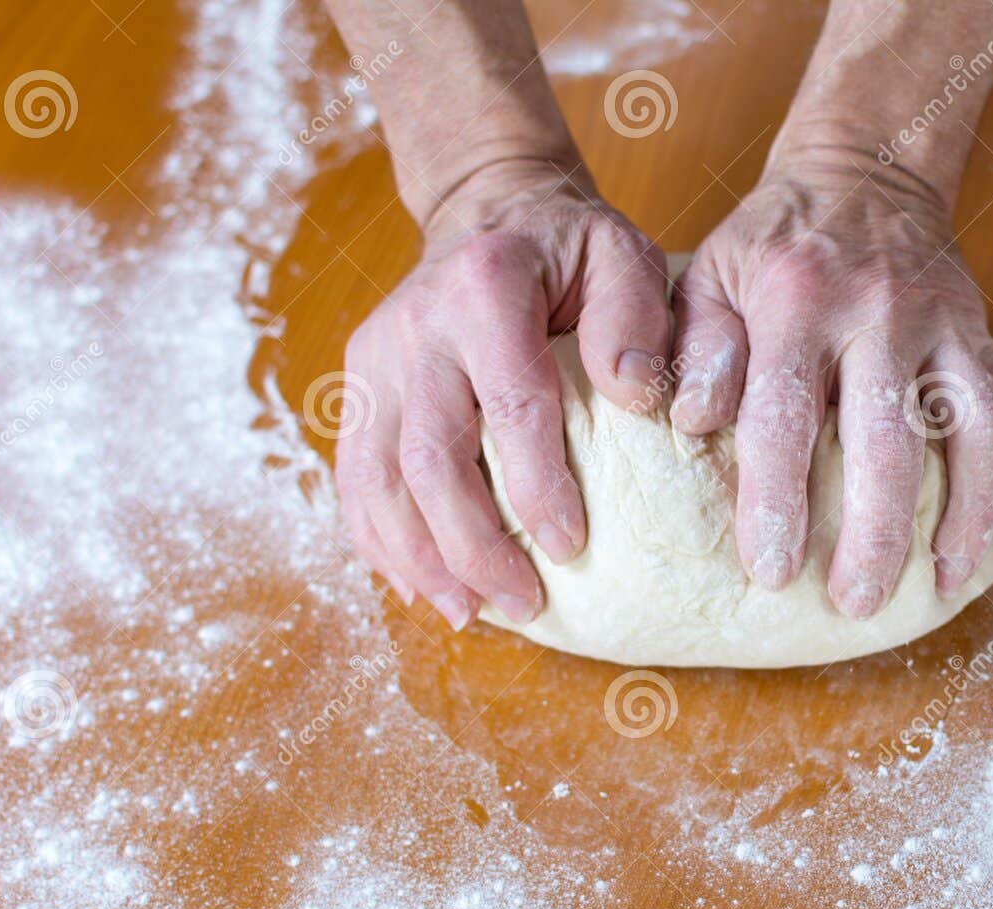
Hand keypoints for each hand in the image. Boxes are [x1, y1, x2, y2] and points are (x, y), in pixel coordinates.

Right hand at [336, 159, 670, 628]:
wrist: (489, 211)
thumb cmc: (570, 250)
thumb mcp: (621, 255)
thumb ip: (635, 319)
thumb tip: (636, 398)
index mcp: (484, 290)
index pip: (508, 404)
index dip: (535, 485)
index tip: (569, 548)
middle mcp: (414, 327)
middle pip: (428, 457)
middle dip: (473, 543)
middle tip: (524, 603)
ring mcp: (374, 359)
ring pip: (379, 478)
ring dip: (420, 557)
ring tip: (469, 613)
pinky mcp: (357, 387)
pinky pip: (356, 477)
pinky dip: (383, 539)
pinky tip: (423, 586)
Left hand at [669, 152, 992, 618]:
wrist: (864, 170)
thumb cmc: (773, 244)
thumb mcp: (711, 274)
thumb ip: (697, 348)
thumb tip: (690, 422)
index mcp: (799, 301)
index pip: (786, 415)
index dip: (778, 501)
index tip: (770, 572)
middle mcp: (882, 311)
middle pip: (892, 438)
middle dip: (878, 532)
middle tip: (856, 601)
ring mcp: (949, 322)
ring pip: (981, 427)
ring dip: (969, 512)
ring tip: (943, 580)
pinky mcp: (989, 334)